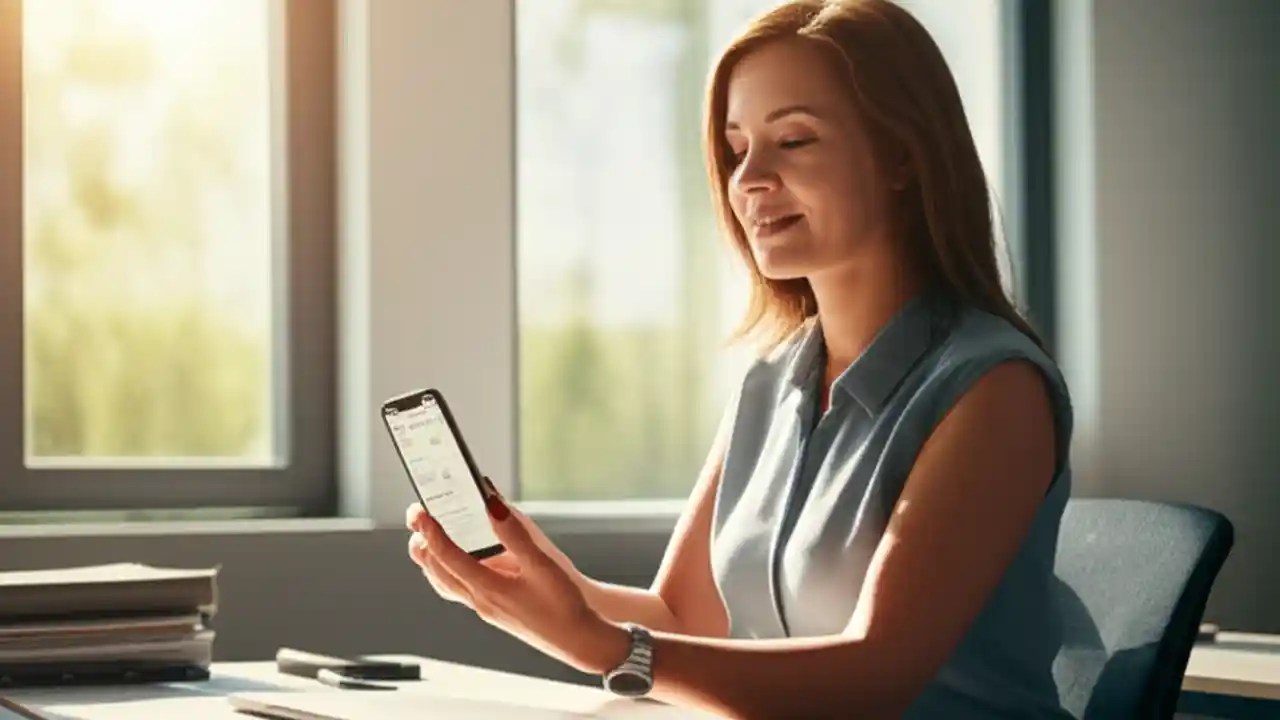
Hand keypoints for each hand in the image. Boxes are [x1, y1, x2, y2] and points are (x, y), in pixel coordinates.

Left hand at [403, 478, 587, 596]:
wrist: (578, 641)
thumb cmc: (564, 604)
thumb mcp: (542, 564)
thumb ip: (514, 534)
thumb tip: (491, 506)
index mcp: (488, 588)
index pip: (448, 556)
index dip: (431, 531)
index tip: (419, 511)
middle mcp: (480, 601)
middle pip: (437, 571)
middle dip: (423, 542)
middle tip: (416, 516)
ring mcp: (484, 609)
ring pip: (444, 583)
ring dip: (431, 560)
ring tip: (425, 538)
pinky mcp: (493, 611)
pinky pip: (457, 590)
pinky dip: (446, 572)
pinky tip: (457, 564)